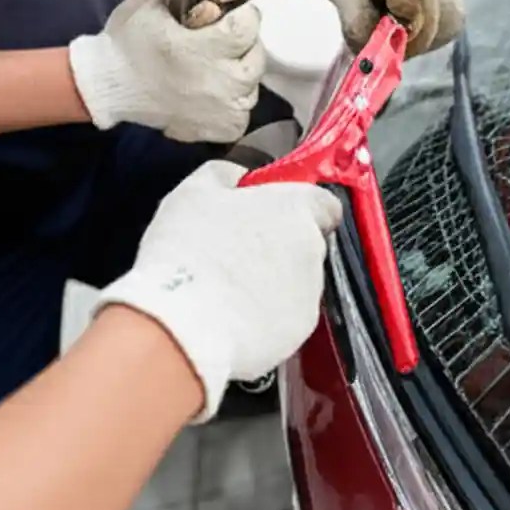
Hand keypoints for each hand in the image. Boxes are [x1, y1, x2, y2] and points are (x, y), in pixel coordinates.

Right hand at [68, 0, 265, 142]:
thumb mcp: (150, 0)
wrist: (107, 85)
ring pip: (251, 86)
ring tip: (210, 69)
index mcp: (205, 48)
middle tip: (214, 43)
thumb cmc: (126, 43)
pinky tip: (210, 92)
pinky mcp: (217, 129)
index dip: (238, 15)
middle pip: (256, 57)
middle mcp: (220, 81)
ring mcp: (221, 110)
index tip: (223, 15)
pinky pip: (242, 115)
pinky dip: (231, 103)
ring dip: (236, 74)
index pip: (249, 24)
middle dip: (240, 45)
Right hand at [93, 160, 341, 420]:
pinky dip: (261, 317)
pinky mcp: (297, 334)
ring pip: (293, 283)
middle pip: (304, 243)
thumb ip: (223, 175)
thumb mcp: (192, 193)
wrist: (185, 325)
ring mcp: (309, 296)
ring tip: (221, 290)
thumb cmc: (188, 251)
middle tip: (230, 253)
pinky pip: (281, 319)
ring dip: (267, 283)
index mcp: (294, 208)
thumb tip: (238, 176)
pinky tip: (226, 317)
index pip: (324, 202)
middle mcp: (313, 250)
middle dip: (275, 247)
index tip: (267, 213)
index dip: (297, 206)